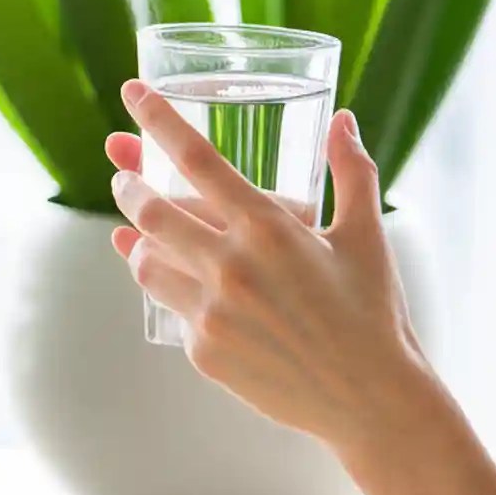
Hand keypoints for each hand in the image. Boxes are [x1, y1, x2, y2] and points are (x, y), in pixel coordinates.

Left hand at [106, 79, 428, 446]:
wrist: (372, 401)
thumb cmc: (373, 311)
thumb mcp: (365, 234)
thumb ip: (352, 171)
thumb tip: (343, 120)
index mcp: (270, 228)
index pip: (198, 159)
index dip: (158, 120)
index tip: (131, 93)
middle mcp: (233, 266)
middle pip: (151, 211)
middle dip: (127, 185)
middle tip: (122, 175)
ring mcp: (213, 313)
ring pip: (145, 262)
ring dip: (137, 240)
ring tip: (139, 231)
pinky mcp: (204, 352)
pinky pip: (168, 307)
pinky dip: (166, 286)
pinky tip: (166, 277)